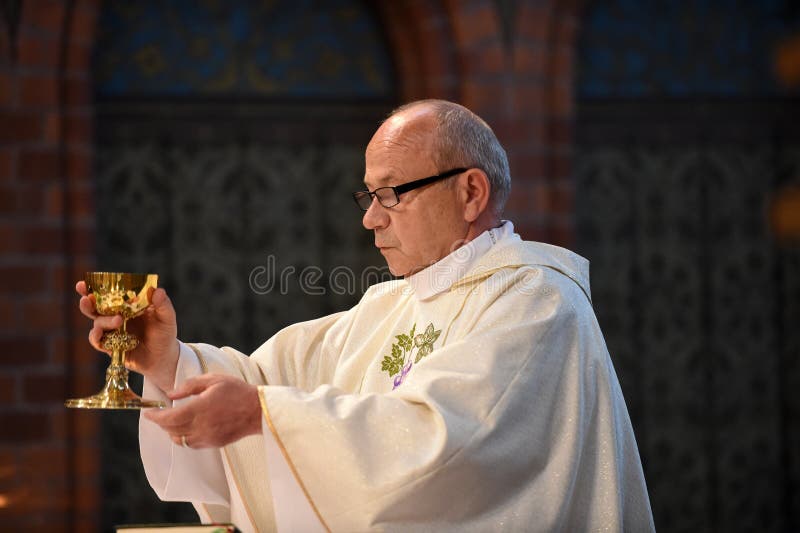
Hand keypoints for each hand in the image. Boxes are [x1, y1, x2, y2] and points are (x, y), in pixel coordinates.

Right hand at [76, 280, 179, 391]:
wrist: (163, 358)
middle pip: (94, 307)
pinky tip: (103, 334)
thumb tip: (157, 290)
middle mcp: (115, 315)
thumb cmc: (164, 333)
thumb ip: (163, 304)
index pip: (108, 293)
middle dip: (86, 302)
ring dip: (103, 320)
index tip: (83, 283)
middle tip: (87, 299)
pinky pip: (97, 341)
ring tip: (118, 320)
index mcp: (126, 304)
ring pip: (97, 322)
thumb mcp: (167, 317)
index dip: (93, 287)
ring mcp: (112, 331)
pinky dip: (97, 337)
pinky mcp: (110, 346)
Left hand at [144, 374, 262, 448]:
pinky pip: (191, 444)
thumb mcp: (213, 380)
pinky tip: (187, 427)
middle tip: (158, 413)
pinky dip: (184, 437)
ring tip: (172, 420)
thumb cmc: (237, 391)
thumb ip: (189, 386)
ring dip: (171, 431)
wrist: (257, 410)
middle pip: (170, 430)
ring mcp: (206, 437)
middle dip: (161, 422)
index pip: (168, 418)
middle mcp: (200, 426)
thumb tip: (171, 394)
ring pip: (179, 440)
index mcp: (198, 409)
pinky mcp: (213, 443)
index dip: (154, 417)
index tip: (147, 412)